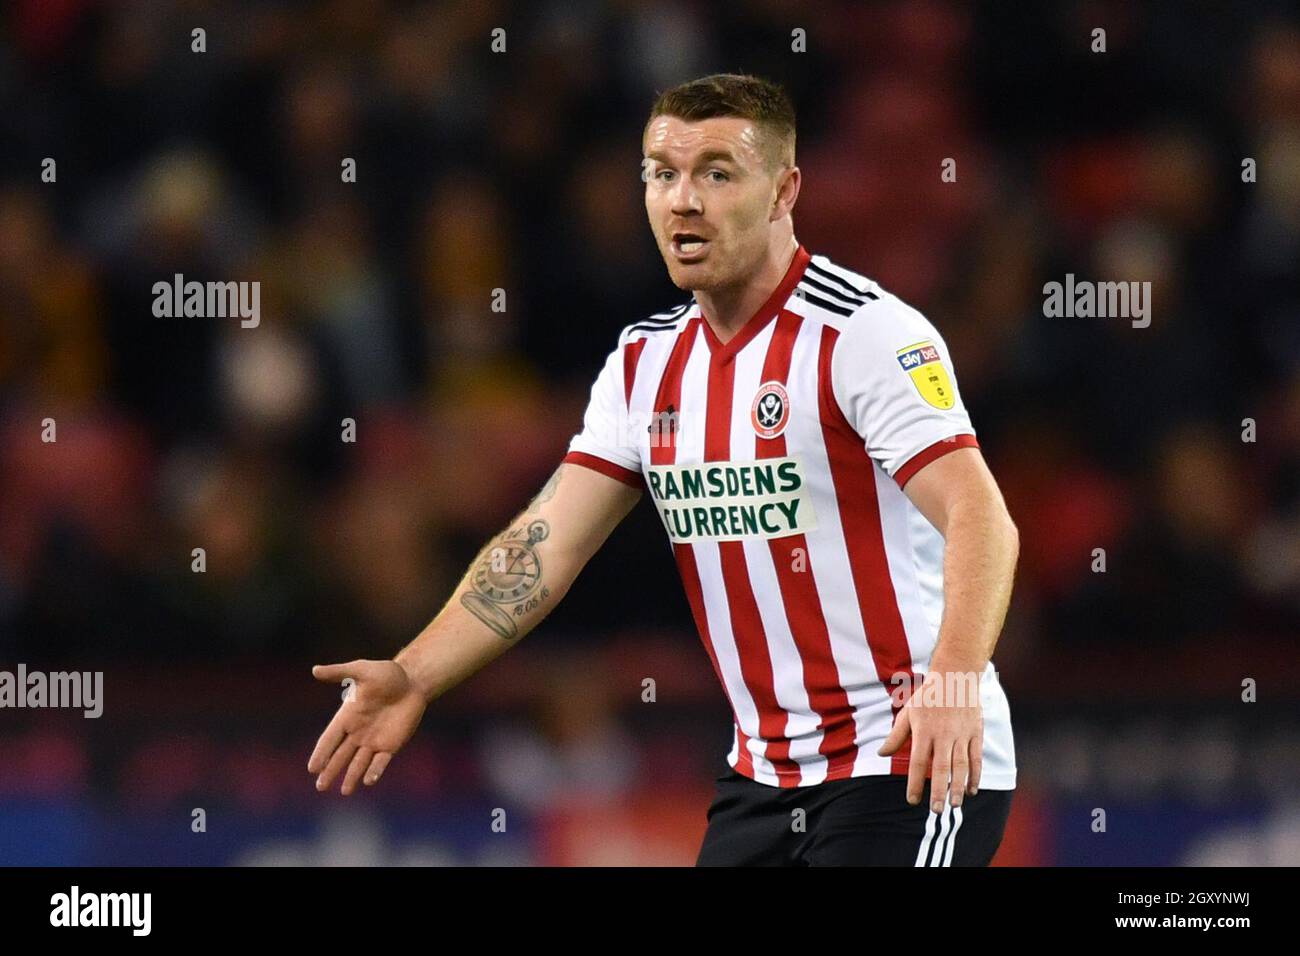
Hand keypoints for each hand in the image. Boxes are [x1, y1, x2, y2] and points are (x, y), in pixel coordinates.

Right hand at [307, 659, 427, 794]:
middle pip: (341, 755)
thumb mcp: (363, 670)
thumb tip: (315, 670)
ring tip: (344, 792)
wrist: (413, 682)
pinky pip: (381, 761)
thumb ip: (340, 672)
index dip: (321, 753)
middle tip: (320, 787)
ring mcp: (374, 740)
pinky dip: (375, 771)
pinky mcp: (392, 745)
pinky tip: (368, 781)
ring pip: (359, 763)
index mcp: (348, 716)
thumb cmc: (387, 674)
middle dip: (331, 771)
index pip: (330, 738)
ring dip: (351, 776)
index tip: (311, 769)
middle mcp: (358, 732)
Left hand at [877, 669, 983, 813]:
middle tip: (936, 810)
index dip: (915, 782)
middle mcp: (943, 734)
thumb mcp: (908, 712)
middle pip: (940, 767)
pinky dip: (976, 775)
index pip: (918, 762)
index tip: (912, 800)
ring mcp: (961, 734)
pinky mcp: (976, 732)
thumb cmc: (928, 696)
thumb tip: (880, 754)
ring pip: (960, 765)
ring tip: (955, 804)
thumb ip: (896, 736)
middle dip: (938, 790)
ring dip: (959, 786)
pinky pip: (976, 757)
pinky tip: (973, 789)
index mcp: (924, 730)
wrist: (955, 675)